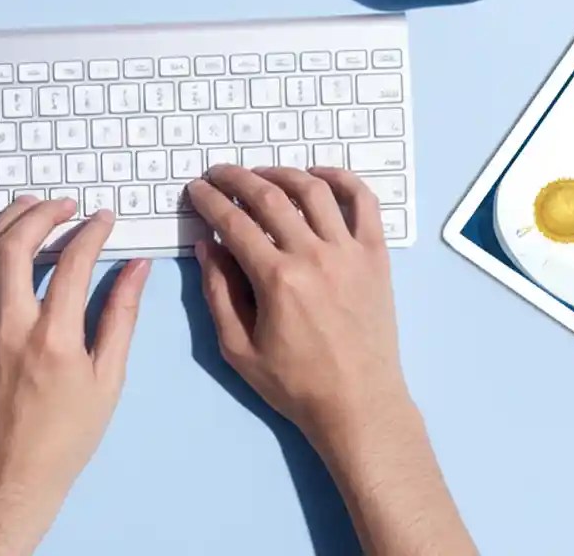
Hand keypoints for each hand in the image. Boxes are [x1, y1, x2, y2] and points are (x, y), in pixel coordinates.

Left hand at [0, 197, 150, 555]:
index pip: (72, 262)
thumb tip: (137, 267)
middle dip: (41, 213)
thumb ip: (121, 316)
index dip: (91, 231)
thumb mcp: (109, 377)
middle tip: (65, 204)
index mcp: (54, 338)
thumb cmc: (67, 433)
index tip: (105, 218)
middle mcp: (9, 326)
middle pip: (14, 246)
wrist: (9, 473)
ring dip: (3, 223)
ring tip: (29, 209)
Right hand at [186, 165, 406, 439]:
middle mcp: (314, 255)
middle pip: (269, 196)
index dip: (209, 201)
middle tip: (219, 174)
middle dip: (236, 178)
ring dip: (283, 172)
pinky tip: (319, 176)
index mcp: (276, 279)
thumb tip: (207, 245)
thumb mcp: (239, 348)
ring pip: (314, 191)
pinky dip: (342, 179)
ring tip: (262, 174)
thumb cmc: (295, 383)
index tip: (196, 189)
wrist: (359, 401)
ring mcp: (350, 251)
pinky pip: (363, 202)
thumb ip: (218, 293)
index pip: (234, 222)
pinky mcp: (376, 255)